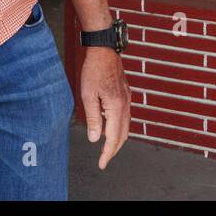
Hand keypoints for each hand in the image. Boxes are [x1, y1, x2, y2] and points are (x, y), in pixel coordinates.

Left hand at [80, 47, 130, 168]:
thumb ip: (93, 118)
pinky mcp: (125, 94)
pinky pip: (125, 116)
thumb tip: (95, 139)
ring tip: (105, 146)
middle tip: (103, 159)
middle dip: (114, 149)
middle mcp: (125, 105)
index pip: (113, 138)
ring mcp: (127, 99)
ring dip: (116, 138)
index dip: (107, 153)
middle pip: (123, 135)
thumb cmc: (94, 70)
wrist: (104, 50)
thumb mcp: (88, 95)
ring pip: (126, 126)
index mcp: (116, 107)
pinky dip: (118, 126)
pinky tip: (108, 126)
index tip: (101, 164)